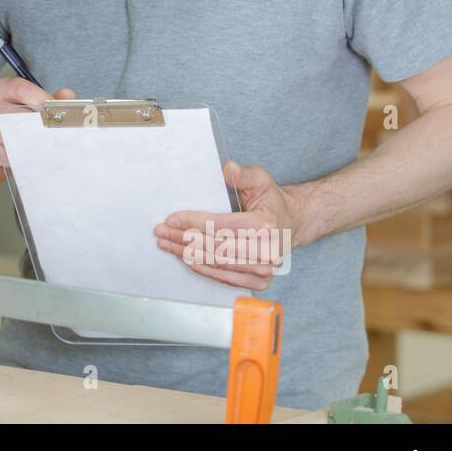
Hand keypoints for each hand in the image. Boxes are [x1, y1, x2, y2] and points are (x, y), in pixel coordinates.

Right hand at [0, 78, 76, 181]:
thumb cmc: (16, 117)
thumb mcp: (33, 104)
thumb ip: (53, 101)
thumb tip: (68, 95)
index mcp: (2, 90)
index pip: (18, 88)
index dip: (39, 98)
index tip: (55, 110)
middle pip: (10, 116)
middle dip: (34, 128)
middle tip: (53, 138)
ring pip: (5, 142)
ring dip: (26, 151)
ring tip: (44, 154)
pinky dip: (12, 168)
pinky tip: (23, 167)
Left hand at [153, 161, 298, 290]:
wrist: (290, 224)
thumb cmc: (270, 201)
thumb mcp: (260, 180)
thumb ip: (243, 175)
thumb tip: (228, 169)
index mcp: (266, 226)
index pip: (220, 227)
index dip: (192, 223)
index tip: (171, 219)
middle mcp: (267, 252)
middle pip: (214, 247)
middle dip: (182, 239)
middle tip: (161, 232)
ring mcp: (263, 270)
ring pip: (215, 263)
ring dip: (186, 254)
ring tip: (166, 244)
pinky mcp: (257, 282)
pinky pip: (222, 275)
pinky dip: (200, 266)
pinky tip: (184, 257)